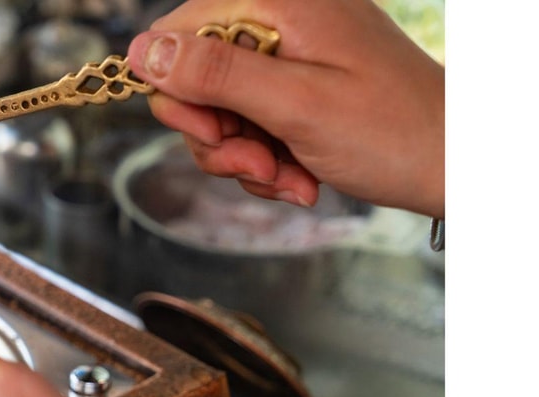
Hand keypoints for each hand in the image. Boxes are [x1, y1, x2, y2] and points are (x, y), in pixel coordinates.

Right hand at [128, 0, 443, 217]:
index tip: (215, 133)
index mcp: (277, 2)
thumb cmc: (393, 132)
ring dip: (243, 157)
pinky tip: (299, 176)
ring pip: (218, 109)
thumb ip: (214, 74)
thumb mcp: (293, 105)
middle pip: (193, 76)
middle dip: (217, 134)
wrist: (457, 164)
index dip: (180, 91)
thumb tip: (141, 52)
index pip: (177, 32)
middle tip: (258, 163)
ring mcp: (290, 52)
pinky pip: (248, 124)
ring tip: (288, 176)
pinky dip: (265, 159)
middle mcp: (280, 17)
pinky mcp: (297, 83)